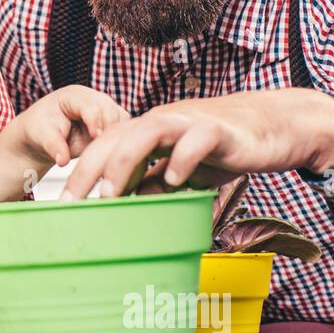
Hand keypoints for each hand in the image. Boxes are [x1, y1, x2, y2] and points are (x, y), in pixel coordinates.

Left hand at [11, 85, 130, 170]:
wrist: (44, 137)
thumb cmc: (41, 130)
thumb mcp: (41, 136)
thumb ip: (53, 145)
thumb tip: (62, 160)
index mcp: (73, 96)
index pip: (89, 105)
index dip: (94, 120)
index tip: (95, 137)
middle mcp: (92, 99)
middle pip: (110, 109)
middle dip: (109, 128)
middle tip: (107, 148)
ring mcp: (104, 110)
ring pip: (121, 119)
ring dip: (118, 135)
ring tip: (110, 153)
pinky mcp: (111, 124)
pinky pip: (124, 131)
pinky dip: (121, 141)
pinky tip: (114, 154)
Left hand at [61, 88, 333, 200]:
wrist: (271, 128)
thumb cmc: (223, 149)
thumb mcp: (181, 172)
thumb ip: (153, 186)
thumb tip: (126, 210)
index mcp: (148, 131)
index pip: (105, 148)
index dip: (81, 173)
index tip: (62, 203)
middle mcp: (161, 122)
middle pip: (115, 138)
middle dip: (88, 170)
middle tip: (70, 202)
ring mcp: (188, 122)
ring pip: (145, 134)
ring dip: (123, 164)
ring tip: (109, 194)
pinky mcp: (217, 129)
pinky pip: (193, 142)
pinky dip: (180, 160)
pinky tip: (171, 180)